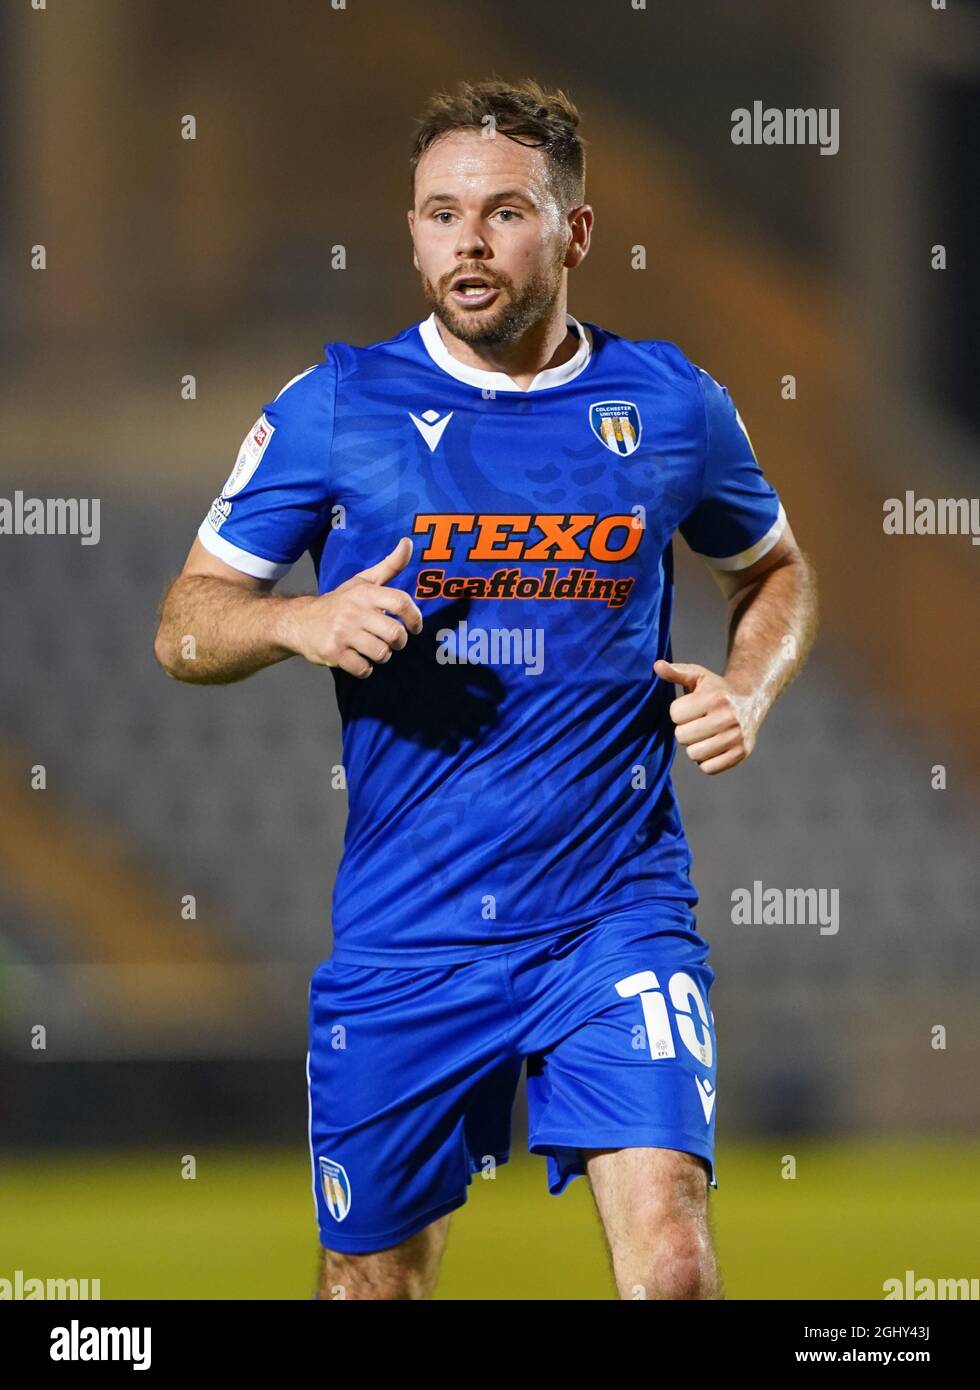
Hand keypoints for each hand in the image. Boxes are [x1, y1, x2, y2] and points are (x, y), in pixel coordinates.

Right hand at [283, 537, 422, 677]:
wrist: (299, 621)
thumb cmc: (340, 602)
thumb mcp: (364, 581)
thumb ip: (390, 565)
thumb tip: (408, 543)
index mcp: (365, 593)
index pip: (401, 601)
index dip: (415, 617)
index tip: (415, 627)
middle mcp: (353, 611)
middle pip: (395, 634)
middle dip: (398, 642)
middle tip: (392, 641)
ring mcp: (343, 633)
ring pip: (381, 653)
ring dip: (381, 655)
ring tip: (372, 649)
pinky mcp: (334, 653)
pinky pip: (363, 669)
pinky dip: (365, 668)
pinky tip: (357, 659)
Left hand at [653, 658, 756, 773]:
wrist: (750, 702)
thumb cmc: (716, 689)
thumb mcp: (698, 675)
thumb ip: (676, 672)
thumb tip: (657, 665)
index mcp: (715, 698)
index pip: (675, 714)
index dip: (679, 711)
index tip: (691, 707)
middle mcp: (728, 718)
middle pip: (682, 736)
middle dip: (685, 730)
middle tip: (698, 722)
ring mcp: (736, 737)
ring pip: (694, 754)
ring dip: (695, 746)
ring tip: (705, 734)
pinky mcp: (741, 753)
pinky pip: (707, 768)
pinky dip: (706, 760)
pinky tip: (713, 746)